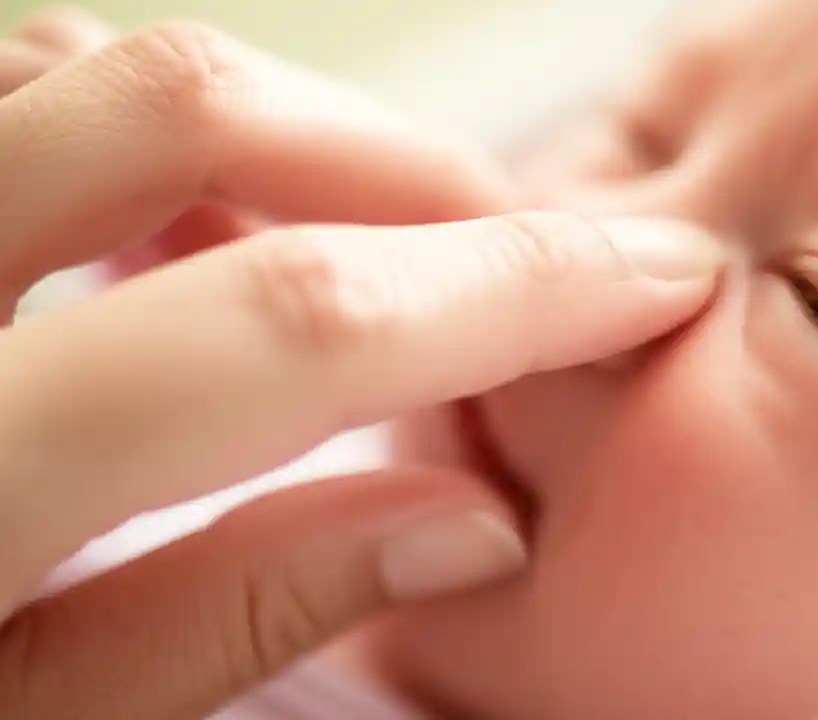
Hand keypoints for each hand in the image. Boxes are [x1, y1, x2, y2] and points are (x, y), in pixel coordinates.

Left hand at [0, 14, 723, 719]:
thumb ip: (236, 607)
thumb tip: (464, 518)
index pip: (290, 322)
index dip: (506, 290)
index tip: (650, 285)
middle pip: (186, 107)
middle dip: (410, 168)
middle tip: (526, 251)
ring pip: (87, 62)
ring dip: (279, 118)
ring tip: (384, 226)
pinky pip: (10, 89)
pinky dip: (133, 110)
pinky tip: (201, 208)